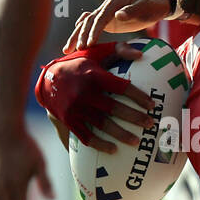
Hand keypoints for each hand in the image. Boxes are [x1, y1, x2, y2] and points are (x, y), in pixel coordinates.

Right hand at [35, 41, 153, 151]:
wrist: (48, 80)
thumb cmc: (78, 65)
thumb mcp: (96, 53)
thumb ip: (118, 49)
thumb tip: (141, 54)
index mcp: (94, 76)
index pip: (121, 87)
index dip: (138, 97)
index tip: (152, 105)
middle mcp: (84, 92)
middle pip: (114, 108)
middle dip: (134, 118)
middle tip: (150, 124)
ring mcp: (75, 108)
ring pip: (102, 124)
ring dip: (120, 134)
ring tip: (136, 141)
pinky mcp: (68, 120)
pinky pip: (86, 135)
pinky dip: (100, 144)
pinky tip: (113, 149)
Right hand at [64, 0, 172, 50]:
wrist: (157, 1)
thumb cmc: (153, 4)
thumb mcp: (146, 6)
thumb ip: (132, 10)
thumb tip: (118, 15)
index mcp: (115, 1)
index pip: (101, 17)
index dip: (94, 31)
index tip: (89, 44)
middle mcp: (107, 6)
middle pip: (89, 21)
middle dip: (80, 35)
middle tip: (76, 50)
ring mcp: (106, 13)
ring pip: (87, 24)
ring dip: (76, 36)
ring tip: (66, 50)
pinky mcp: (108, 21)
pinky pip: (92, 25)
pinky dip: (82, 32)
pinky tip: (74, 41)